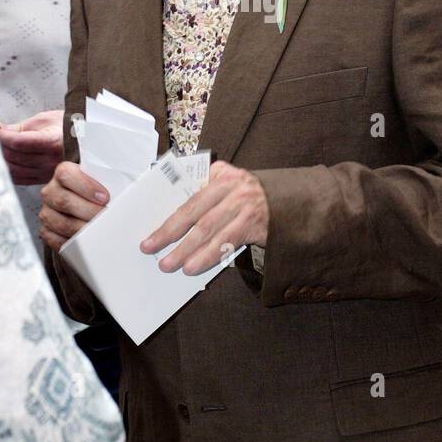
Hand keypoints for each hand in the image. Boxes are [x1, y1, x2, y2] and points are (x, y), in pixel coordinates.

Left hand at [0, 110, 64, 185]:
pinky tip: (6, 160)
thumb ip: (18, 127)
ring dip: (2, 158)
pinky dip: (8, 170)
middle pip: (14, 156)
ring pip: (14, 169)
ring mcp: (47, 173)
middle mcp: (51, 161)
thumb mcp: (44, 120)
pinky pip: (19, 179)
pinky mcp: (42, 180)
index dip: (2, 136)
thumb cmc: (66, 127)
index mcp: (53, 143)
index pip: (19, 143)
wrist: (84, 141)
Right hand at [39, 161, 108, 251]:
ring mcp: (47, 213)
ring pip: (62, 223)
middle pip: (64, 201)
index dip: (85, 186)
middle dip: (89, 211)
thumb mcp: (106, 180)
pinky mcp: (47, 232)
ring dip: (84, 229)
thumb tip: (135, 183)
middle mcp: (51, 192)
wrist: (88, 206)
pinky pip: (57, 240)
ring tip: (102, 231)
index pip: (65, 174)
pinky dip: (75, 244)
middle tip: (107, 217)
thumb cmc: (101, 191)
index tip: (106, 197)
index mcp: (63, 173)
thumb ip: (114, 180)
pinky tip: (90, 242)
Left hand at [140, 161, 267, 276]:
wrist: (290, 203)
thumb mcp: (231, 185)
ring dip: (188, 251)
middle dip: (170, 235)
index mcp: (222, 175)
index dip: (169, 220)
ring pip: (209, 232)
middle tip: (151, 250)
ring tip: (171, 264)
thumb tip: (174, 220)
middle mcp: (233, 188)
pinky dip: (208, 256)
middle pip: (196, 216)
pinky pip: (227, 243)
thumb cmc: (251, 196)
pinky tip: (195, 266)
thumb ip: (207, 193)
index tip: (150, 235)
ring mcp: (245, 206)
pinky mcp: (255, 225)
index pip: (189, 200)